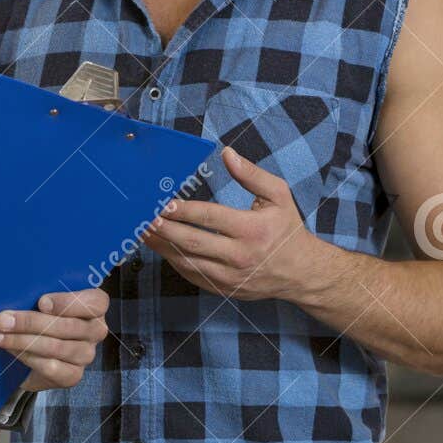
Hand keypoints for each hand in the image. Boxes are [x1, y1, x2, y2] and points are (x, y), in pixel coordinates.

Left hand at [0, 287, 109, 390]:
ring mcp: (87, 355)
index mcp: (94, 306)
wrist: (35, 354)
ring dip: (21, 341)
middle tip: (2, 320)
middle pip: (68, 326)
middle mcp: (96, 330)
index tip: (41, 302)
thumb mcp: (41, 300)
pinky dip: (27, 357)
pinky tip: (10, 351)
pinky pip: (51, 367)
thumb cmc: (40, 317)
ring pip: (56, 347)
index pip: (95, 302)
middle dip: (30, 322)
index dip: (69, 302)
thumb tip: (11, 292)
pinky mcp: (74, 375)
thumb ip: (36, 294)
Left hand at [145, 146, 328, 300]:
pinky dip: (174, 261)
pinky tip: (161, 247)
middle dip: (164, 230)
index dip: (184, 211)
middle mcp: (239, 256)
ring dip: (163, 247)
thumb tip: (227, 153)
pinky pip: (192, 275)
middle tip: (143, 219)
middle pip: (193, 242)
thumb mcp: (278, 195)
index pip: (210, 218)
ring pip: (188, 262)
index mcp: (252, 230)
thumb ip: (251, 174)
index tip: (163, 204)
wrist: (300, 272)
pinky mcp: (223, 288)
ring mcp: (230, 276)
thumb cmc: (286, 229)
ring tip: (142, 232)